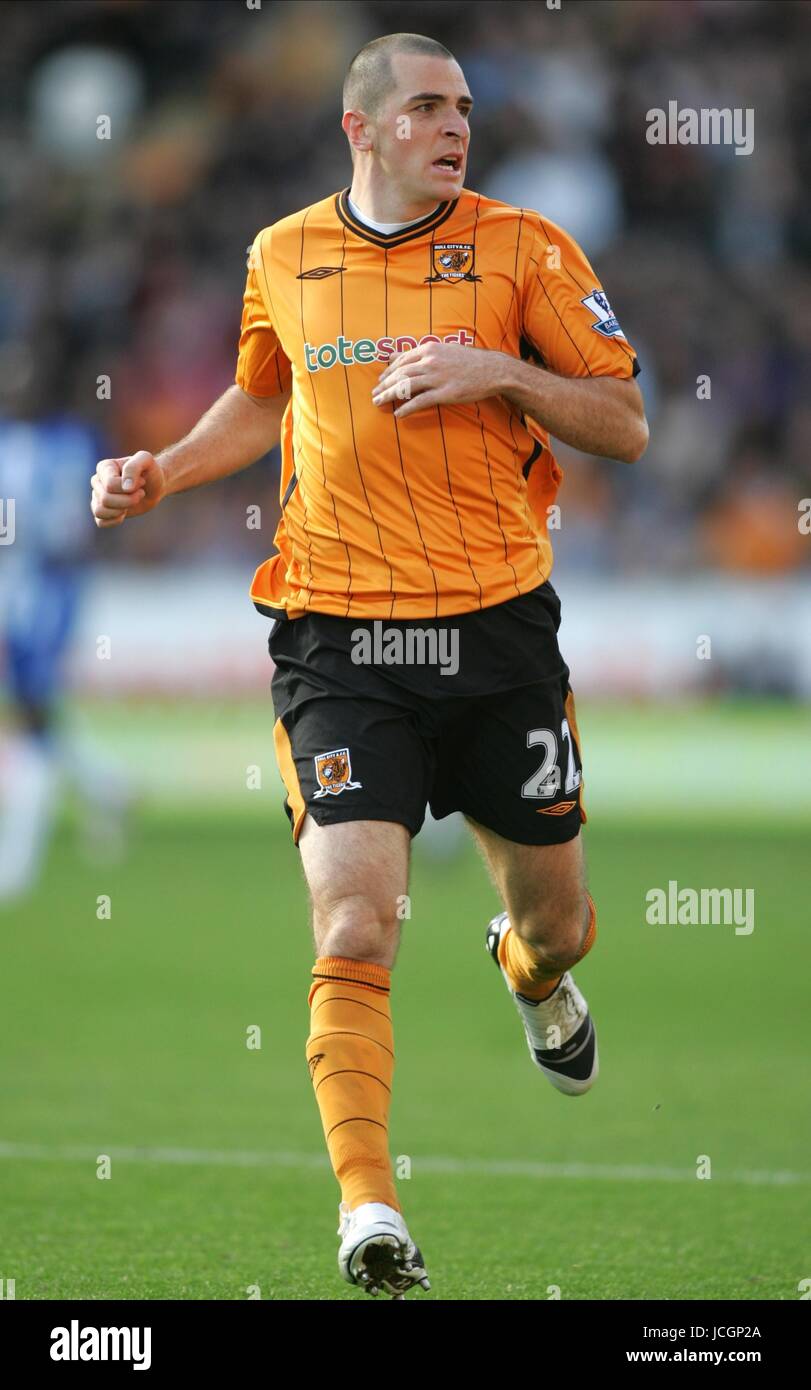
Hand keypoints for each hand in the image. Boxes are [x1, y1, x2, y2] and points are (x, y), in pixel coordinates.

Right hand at [91, 450, 166, 527]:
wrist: (155, 485)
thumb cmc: (150, 471)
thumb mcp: (146, 460)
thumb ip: (134, 467)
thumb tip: (126, 487)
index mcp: (104, 467)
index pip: (110, 485)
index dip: (129, 488)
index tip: (142, 482)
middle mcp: (97, 481)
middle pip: (105, 499)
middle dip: (128, 500)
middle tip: (140, 494)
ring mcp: (97, 496)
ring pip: (100, 511)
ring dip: (121, 511)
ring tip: (131, 503)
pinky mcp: (102, 511)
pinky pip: (100, 522)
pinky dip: (115, 520)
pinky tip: (125, 512)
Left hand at [371, 343, 504, 419]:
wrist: (493, 370)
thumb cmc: (469, 360)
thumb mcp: (444, 350)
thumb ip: (422, 353)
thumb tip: (400, 354)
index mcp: (429, 349)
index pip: (401, 360)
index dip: (388, 371)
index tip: (380, 380)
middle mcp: (430, 362)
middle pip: (400, 374)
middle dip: (384, 385)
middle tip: (374, 394)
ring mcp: (438, 378)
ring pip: (406, 387)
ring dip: (389, 395)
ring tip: (379, 403)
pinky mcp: (445, 393)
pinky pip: (420, 402)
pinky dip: (406, 408)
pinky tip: (397, 414)